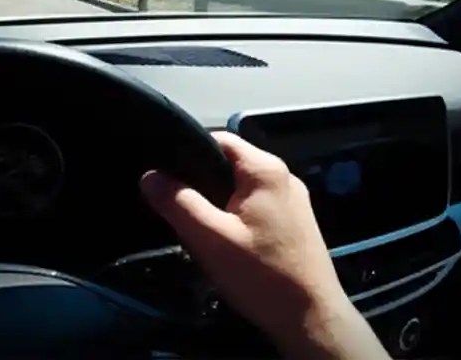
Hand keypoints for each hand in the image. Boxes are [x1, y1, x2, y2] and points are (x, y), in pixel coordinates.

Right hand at [139, 132, 388, 359]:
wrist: (311, 321)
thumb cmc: (260, 274)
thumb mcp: (209, 238)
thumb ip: (176, 202)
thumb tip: (149, 175)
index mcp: (265, 170)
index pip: (218, 139)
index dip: (185, 151)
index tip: (162, 174)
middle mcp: (283, 177)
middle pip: (229, 164)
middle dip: (199, 181)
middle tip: (173, 203)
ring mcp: (293, 201)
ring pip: (240, 188)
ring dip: (216, 201)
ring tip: (194, 223)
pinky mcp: (295, 224)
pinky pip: (254, 206)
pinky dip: (234, 215)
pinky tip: (222, 238)